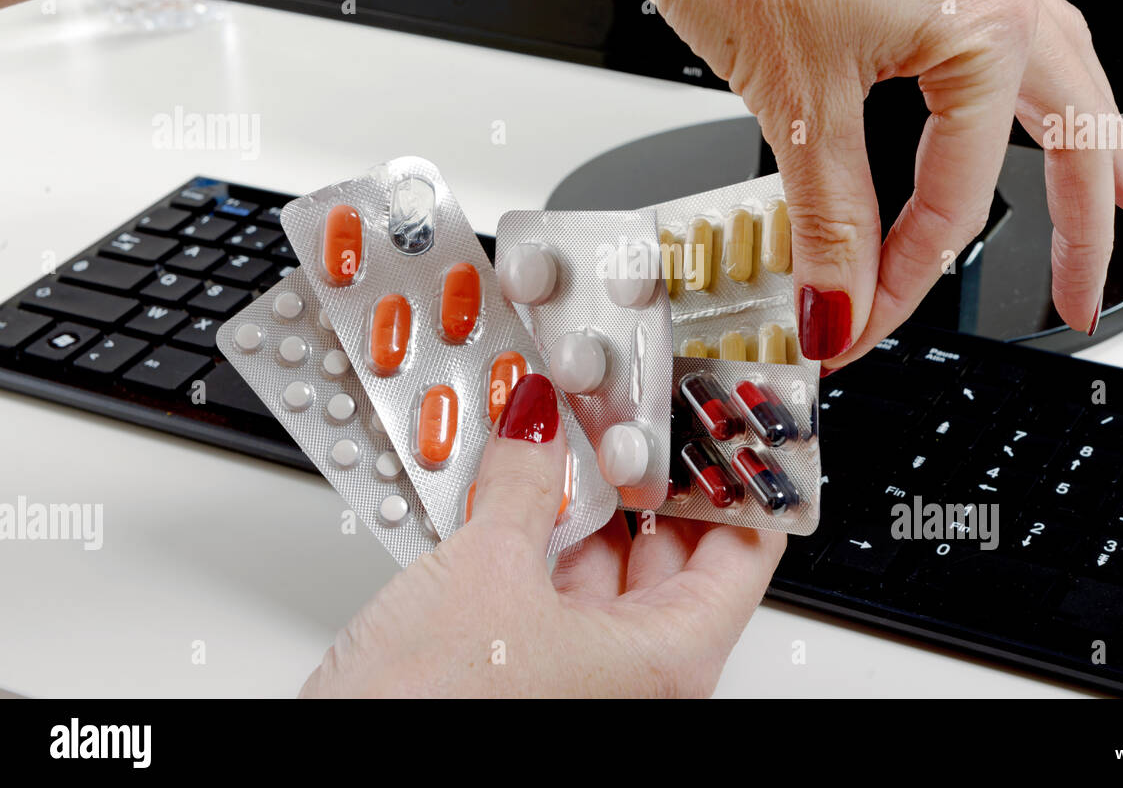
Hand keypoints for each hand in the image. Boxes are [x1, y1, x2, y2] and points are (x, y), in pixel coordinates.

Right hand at [300, 375, 784, 696]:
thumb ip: (521, 484)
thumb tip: (537, 424)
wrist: (336, 774)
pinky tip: (515, 493)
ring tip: (560, 437)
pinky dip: (539, 544)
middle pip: (673, 556)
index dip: (731, 475)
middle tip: (620, 414)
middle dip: (641, 479)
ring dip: (581, 508)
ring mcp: (584, 683)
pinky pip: (554, 598)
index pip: (742, 548)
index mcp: (669, 659)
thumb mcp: (483, 573)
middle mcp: (639, 680)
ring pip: (606, 576)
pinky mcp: (529, 682)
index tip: (711, 419)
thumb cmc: (430, 716)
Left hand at [598, 0, 1122, 360]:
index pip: (959, 199)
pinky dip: (1033, 46)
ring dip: (1082, 136)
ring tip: (1103, 190)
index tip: (860, 323)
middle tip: (1079, 294)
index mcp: (987, 30)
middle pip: (1070, 132)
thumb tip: (842, 304)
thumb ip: (829, 220)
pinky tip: (1044, 49)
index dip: (906, 279)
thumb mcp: (796, 103)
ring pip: (1056, 67)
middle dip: (1081, 225)